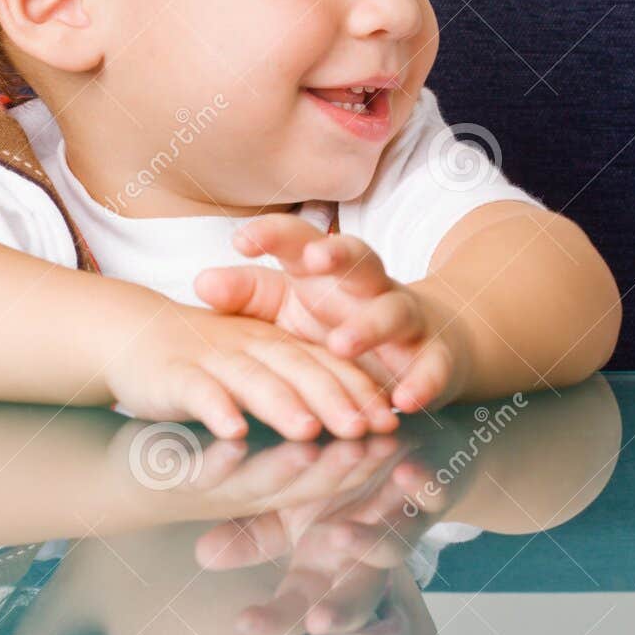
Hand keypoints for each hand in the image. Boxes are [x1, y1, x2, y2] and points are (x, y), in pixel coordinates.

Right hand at [101, 295, 399, 441]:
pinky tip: (231, 430)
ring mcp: (212, 357)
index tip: (388, 421)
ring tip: (307, 430)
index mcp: (278, 343)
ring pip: (253, 377)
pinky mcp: (173, 373)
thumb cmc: (207, 359)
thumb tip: (360, 423)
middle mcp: (252, 345)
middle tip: (362, 428)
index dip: (358, 390)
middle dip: (333, 397)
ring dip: (281, 403)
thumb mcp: (258, 366)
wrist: (135, 333)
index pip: (326, 364)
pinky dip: (214, 407)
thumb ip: (299, 386)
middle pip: (298, 367)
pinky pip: (196, 389)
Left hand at [194, 213, 467, 412]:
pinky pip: (432, 366)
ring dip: (369, 326)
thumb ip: (248, 296)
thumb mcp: (288, 309)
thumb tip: (200, 283)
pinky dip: (422, 381)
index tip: (241, 239)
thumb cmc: (338, 322)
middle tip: (313, 261)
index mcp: (329, 271)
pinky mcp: (434, 356)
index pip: (302, 240)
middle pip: (359, 258)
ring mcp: (406, 319)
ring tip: (341, 345)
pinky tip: (407, 400)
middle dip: (338, 256)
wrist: (423, 344)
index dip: (274, 234)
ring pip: (394, 311)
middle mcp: (370, 287)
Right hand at [195, 448, 450, 634]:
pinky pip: (432, 492)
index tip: (243, 624)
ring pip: (393, 549)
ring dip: (369, 544)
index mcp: (325, 565)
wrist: (413, 446)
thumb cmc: (342, 486)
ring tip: (340, 535)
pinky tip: (408, 474)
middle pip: (356, 598)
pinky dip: (422, 486)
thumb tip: (202, 556)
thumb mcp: (289, 509)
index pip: (298, 604)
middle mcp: (365, 557)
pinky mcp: (435, 491)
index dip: (276, 619)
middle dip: (338, 612)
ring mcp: (403, 526)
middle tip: (316, 623)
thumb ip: (253, 536)